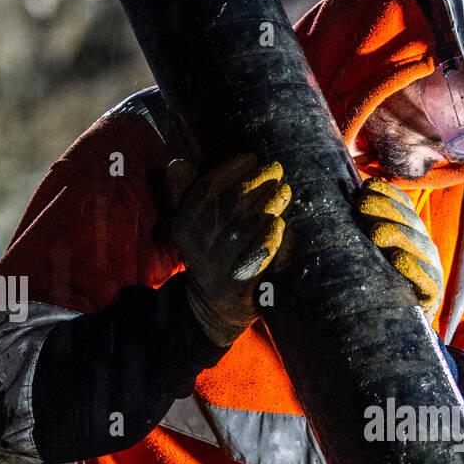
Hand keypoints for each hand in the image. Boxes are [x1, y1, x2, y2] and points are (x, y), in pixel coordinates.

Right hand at [168, 153, 290, 346]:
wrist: (214, 307)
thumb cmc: (210, 253)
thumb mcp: (191, 227)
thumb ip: (185, 195)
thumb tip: (178, 164)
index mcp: (183, 226)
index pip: (205, 190)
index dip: (229, 169)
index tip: (251, 156)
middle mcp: (196, 247)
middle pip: (228, 205)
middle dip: (255, 181)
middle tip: (276, 168)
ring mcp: (217, 268)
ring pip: (244, 228)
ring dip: (268, 204)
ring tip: (285, 190)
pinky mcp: (237, 286)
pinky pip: (256, 257)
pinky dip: (269, 238)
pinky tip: (280, 224)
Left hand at [354, 179, 442, 321]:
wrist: (397, 330)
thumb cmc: (375, 286)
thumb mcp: (368, 255)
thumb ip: (361, 230)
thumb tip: (340, 203)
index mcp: (409, 233)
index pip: (402, 206)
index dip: (387, 195)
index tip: (365, 189)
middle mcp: (422, 247)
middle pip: (409, 223)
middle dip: (387, 210)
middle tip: (362, 205)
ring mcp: (431, 270)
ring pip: (419, 247)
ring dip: (398, 235)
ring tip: (376, 232)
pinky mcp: (433, 295)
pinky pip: (428, 281)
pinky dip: (415, 269)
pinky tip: (399, 259)